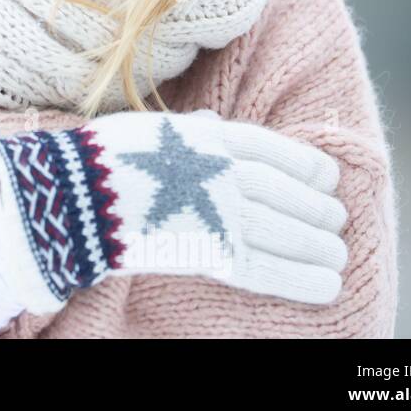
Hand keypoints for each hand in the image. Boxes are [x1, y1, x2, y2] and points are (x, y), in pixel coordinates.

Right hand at [0, 110, 349, 310]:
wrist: (72, 194)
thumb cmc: (101, 159)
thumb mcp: (149, 128)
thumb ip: (189, 131)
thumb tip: (212, 125)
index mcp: (213, 139)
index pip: (279, 152)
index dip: (310, 169)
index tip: (328, 179)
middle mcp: (228, 174)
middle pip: (292, 194)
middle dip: (321, 210)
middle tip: (337, 221)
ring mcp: (223, 214)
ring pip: (290, 232)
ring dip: (321, 246)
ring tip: (338, 255)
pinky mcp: (213, 254)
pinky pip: (270, 269)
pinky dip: (304, 278)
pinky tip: (328, 285)